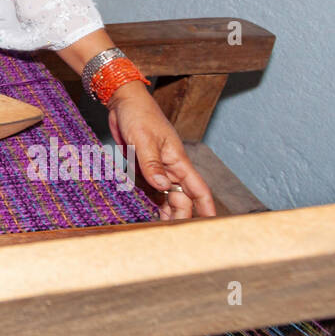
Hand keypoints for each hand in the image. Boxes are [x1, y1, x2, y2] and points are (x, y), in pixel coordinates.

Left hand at [106, 82, 215, 219]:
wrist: (123, 102)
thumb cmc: (138, 115)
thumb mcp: (143, 139)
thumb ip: (152, 164)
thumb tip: (163, 186)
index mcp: (178, 160)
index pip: (198, 189)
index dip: (206, 208)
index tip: (211, 225)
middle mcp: (171, 167)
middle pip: (182, 197)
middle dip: (181, 215)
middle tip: (171, 233)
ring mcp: (157, 168)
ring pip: (166, 195)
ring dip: (165, 211)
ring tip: (160, 229)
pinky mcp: (143, 167)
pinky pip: (150, 188)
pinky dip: (150, 200)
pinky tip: (147, 213)